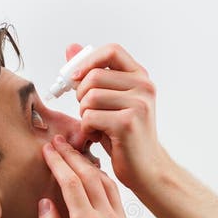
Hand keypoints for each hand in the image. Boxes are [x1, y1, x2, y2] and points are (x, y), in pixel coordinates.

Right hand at [38, 134, 147, 217]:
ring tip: (75, 152)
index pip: (72, 183)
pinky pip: (114, 196)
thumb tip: (45, 202)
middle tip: (58, 141)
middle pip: (90, 176)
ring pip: (106, 183)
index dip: (59, 162)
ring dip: (89, 165)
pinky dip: (102, 179)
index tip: (47, 148)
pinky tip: (95, 177)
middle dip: (73, 156)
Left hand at [65, 42, 167, 194]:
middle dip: (81, 96)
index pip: (111, 51)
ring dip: (84, 115)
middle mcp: (144, 87)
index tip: (75, 78)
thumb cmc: (125, 135)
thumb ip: (92, 74)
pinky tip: (98, 137)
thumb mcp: (109, 100)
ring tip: (96, 127)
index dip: (88, 61)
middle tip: (88, 113)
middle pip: (93, 77)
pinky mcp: (127, 123)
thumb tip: (71, 47)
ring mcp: (138, 104)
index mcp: (141, 77)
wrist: (146, 169)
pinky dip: (86, 130)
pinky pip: (89, 117)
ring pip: (89, 98)